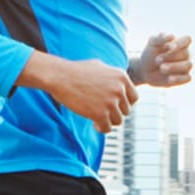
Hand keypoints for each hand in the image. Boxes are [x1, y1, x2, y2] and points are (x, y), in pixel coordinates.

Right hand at [18, 51, 137, 132]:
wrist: (60, 77)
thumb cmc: (76, 71)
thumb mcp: (100, 66)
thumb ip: (112, 76)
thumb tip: (120, 85)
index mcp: (121, 77)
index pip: (134, 98)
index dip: (124, 104)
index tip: (114, 106)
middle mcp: (119, 89)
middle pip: (126, 111)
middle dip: (114, 112)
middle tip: (101, 111)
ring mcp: (110, 102)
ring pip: (118, 121)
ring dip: (108, 121)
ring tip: (96, 117)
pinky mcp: (100, 114)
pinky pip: (107, 128)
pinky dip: (101, 128)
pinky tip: (93, 123)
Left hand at [132, 33, 192, 87]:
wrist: (145, 70)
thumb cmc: (151, 54)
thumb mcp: (151, 44)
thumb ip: (159, 38)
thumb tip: (171, 36)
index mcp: (180, 43)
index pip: (187, 39)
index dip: (180, 43)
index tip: (169, 47)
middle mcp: (186, 54)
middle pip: (186, 53)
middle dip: (170, 56)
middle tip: (157, 60)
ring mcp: (185, 66)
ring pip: (188, 65)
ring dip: (174, 67)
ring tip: (162, 68)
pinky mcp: (184, 77)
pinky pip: (188, 78)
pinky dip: (179, 78)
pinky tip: (169, 78)